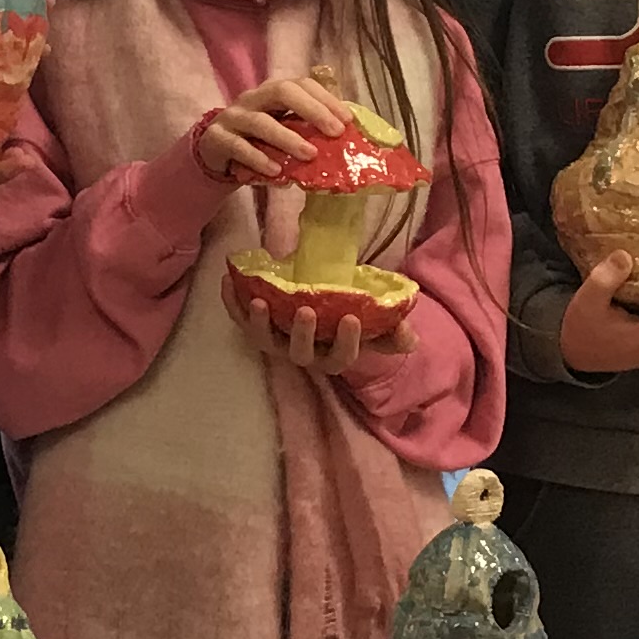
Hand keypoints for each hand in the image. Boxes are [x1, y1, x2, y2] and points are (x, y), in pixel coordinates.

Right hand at [194, 73, 357, 184]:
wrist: (214, 151)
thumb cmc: (257, 140)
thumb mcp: (282, 131)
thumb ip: (306, 131)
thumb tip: (344, 142)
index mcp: (272, 92)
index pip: (301, 84)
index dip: (325, 99)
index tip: (347, 120)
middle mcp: (253, 98)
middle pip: (281, 91)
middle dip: (312, 109)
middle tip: (334, 132)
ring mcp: (233, 117)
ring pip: (260, 121)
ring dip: (287, 138)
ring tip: (309, 155)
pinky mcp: (217, 138)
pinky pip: (238, 146)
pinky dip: (259, 159)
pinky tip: (276, 172)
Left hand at [232, 297, 411, 376]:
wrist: (322, 310)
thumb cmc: (349, 318)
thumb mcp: (374, 325)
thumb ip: (391, 330)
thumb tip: (410, 338)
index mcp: (333, 355)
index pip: (341, 357)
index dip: (346, 343)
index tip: (352, 319)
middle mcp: (302, 354)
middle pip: (299, 353)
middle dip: (301, 333)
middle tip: (305, 310)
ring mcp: (276, 342)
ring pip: (264, 341)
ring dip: (259, 323)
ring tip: (259, 301)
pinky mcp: (255, 328)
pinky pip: (240, 320)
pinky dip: (232, 303)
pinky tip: (227, 281)